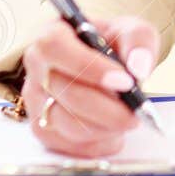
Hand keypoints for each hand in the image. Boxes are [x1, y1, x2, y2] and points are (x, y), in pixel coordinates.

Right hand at [21, 14, 159, 157]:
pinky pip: (66, 144)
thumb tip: (138, 68)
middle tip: (135, 114)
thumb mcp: (130, 30)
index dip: (90, 67)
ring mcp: (36, 99)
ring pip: (66, 123)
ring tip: (126, 121)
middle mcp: (37, 67)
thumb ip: (138, 41)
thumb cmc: (111, 44)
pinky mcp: (41, 127)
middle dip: (107, 109)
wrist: (102, 64)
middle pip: (67, 92)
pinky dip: (95, 144)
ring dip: (103, 128)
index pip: (57, 48)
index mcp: (52, 34)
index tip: (125, 82)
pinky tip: (112, 133)